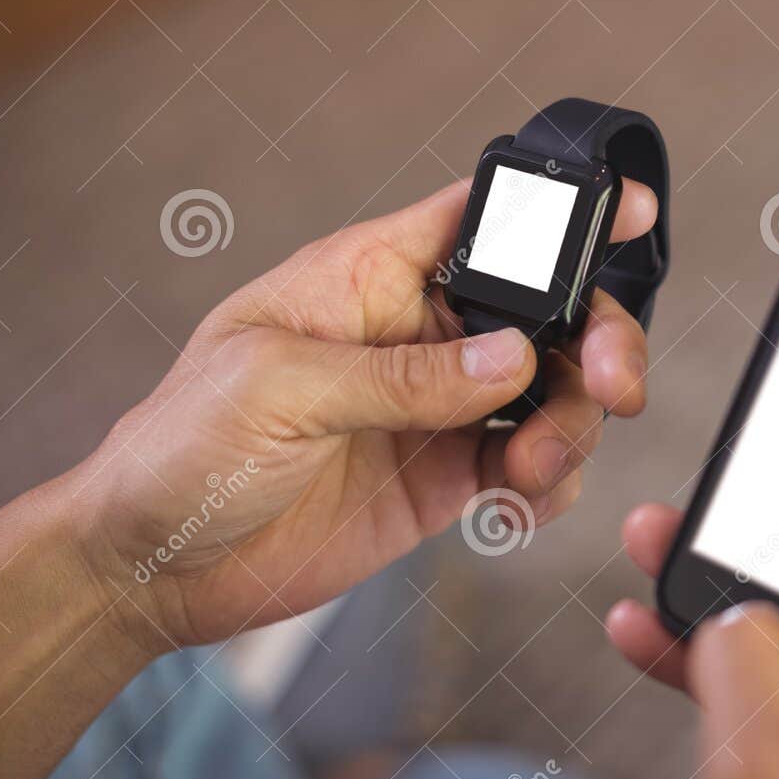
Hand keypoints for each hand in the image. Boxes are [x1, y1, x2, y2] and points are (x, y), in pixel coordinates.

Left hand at [72, 178, 657, 650]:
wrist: (150, 567)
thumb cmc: (181, 447)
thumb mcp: (277, 390)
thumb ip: (401, 375)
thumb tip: (512, 359)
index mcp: (369, 277)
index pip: (480, 221)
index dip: (558, 212)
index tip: (628, 211)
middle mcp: (417, 336)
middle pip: (545, 312)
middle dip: (594, 340)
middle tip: (608, 384)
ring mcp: (437, 410)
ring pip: (552, 394)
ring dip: (574, 426)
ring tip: (532, 470)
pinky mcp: (443, 480)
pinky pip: (531, 469)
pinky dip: (553, 483)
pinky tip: (525, 499)